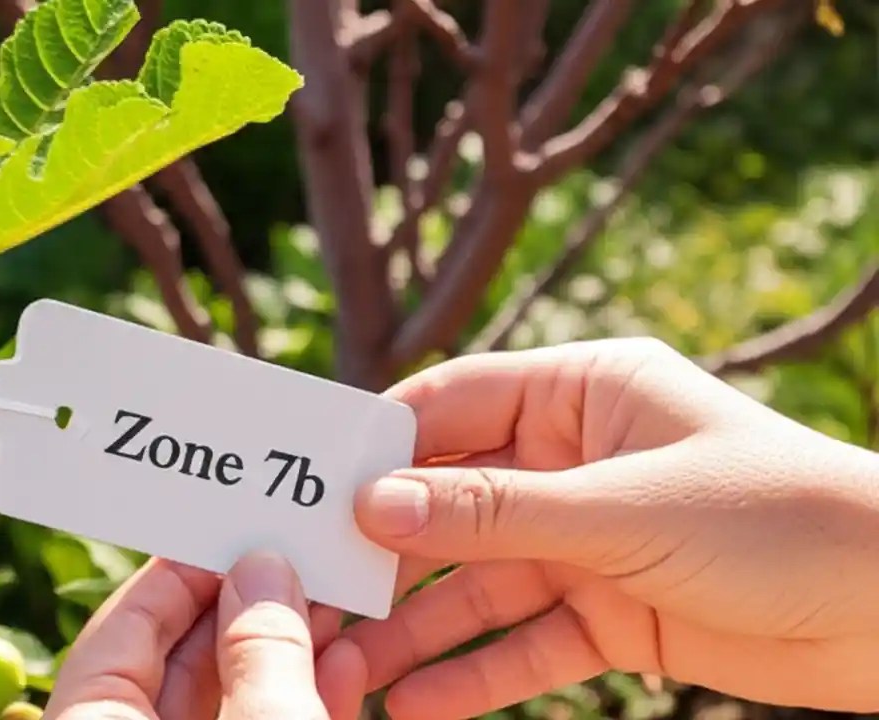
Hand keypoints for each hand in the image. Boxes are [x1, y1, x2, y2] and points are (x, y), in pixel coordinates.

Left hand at [43, 552, 365, 719]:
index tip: (235, 527)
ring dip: (284, 652)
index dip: (179, 571)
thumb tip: (263, 572)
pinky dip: (301, 705)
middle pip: (175, 663)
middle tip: (296, 550)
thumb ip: (262, 655)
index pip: (120, 630)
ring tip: (333, 593)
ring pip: (226, 702)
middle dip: (244, 606)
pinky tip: (346, 660)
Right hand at [338, 338, 878, 718]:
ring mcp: (585, 540)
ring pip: (477, 581)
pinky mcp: (606, 613)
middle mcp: (571, 461)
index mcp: (579, 394)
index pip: (452, 407)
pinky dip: (474, 672)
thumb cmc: (775, 517)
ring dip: (417, 626)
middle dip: (386, 554)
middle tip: (312, 593)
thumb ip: (494, 511)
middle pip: (451, 502)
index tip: (309, 489)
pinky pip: (522, 642)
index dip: (379, 446)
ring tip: (348, 668)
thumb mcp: (620, 509)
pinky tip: (418, 704)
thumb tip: (374, 503)